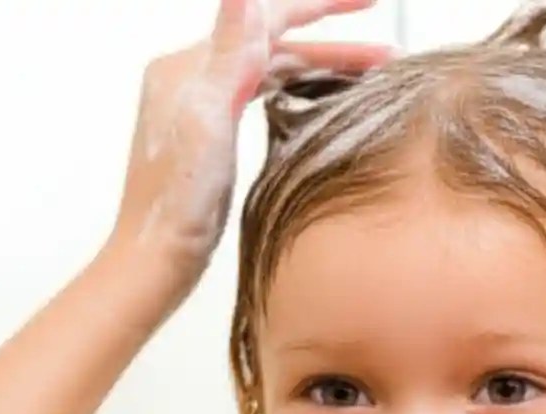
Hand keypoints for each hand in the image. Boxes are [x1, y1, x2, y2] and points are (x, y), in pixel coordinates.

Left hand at [110, 0, 393, 285]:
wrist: (157, 256)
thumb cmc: (175, 197)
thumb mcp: (208, 116)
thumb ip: (231, 52)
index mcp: (189, 65)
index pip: (266, 18)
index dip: (321, 6)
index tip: (369, 0)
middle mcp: (195, 78)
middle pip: (276, 45)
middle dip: (335, 45)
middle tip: (388, 51)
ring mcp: (204, 108)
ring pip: (275, 73)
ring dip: (325, 70)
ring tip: (375, 76)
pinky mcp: (215, 138)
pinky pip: (266, 98)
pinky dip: (302, 93)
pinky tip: (326, 102)